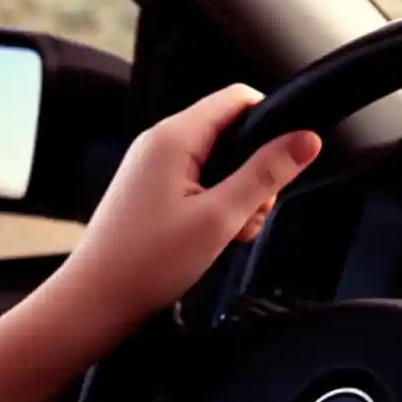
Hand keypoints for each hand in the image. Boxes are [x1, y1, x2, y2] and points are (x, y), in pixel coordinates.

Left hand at [53, 83, 320, 327]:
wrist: (94, 303)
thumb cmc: (145, 263)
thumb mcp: (222, 217)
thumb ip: (267, 174)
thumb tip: (306, 140)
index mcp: (175, 137)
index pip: (238, 98)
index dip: (271, 121)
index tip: (286, 158)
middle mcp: (160, 143)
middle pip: (232, 132)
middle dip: (256, 169)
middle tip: (252, 211)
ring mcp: (154, 166)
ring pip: (220, 161)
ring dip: (239, 193)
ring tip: (230, 230)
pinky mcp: (152, 189)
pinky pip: (200, 181)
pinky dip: (217, 203)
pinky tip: (214, 235)